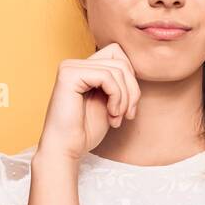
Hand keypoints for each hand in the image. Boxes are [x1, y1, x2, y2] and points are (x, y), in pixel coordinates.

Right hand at [36, 42, 140, 160]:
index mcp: (84, 68)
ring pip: (117, 69)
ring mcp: (70, 67)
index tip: (129, 107)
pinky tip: (111, 114)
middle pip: (121, 60)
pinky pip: (107, 76)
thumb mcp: (111, 102)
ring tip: (117, 118)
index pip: (119, 55)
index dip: (131, 79)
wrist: (66, 149)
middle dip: (132, 90)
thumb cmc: (86, 131)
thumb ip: (120, 83)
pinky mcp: (68, 75)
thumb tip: (138, 68)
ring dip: (125, 98)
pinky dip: (116, 97)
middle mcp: (75, 64)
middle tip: (127, 115)